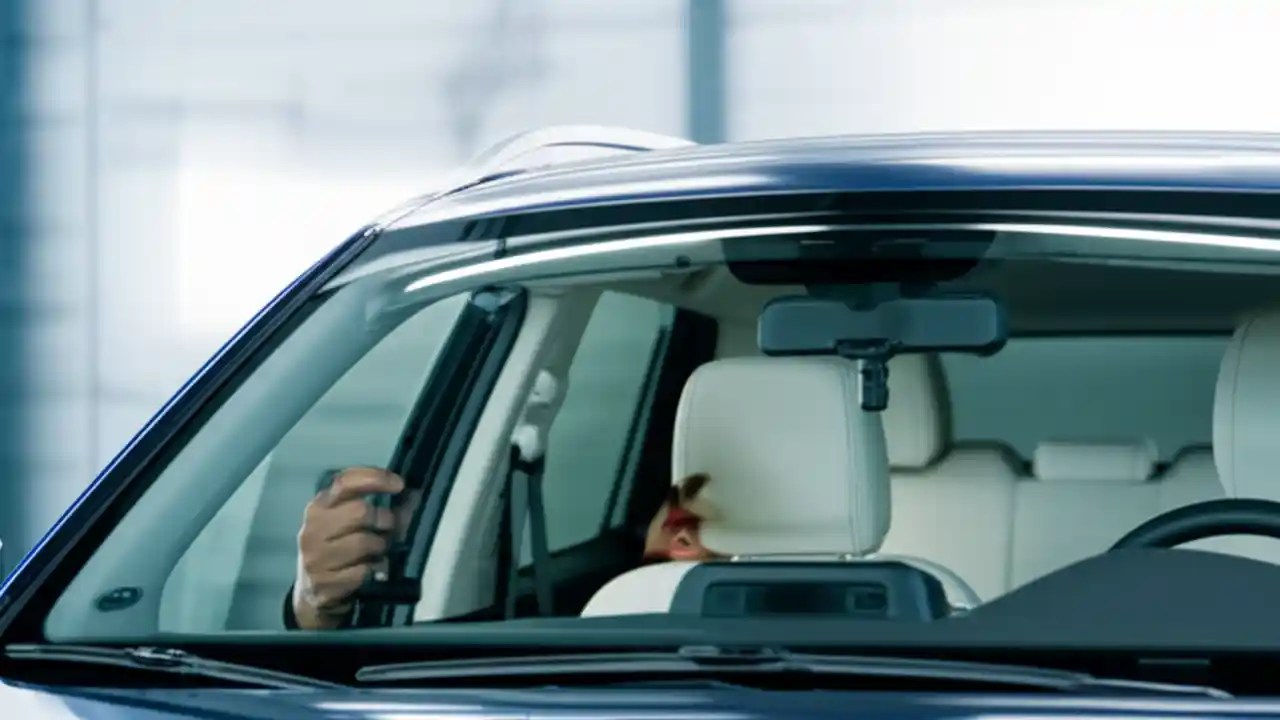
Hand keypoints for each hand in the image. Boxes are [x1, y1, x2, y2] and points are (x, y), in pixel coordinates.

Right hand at [292, 467, 402, 629]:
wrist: (314, 593)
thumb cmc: (338, 549)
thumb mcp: (349, 523)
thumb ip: (377, 506)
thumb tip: (414, 496)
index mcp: (318, 507)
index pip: (345, 482)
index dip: (374, 478)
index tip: (399, 484)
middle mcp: (312, 529)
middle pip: (360, 511)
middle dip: (383, 519)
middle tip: (387, 528)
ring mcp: (315, 558)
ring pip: (364, 542)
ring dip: (380, 547)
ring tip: (377, 551)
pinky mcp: (324, 584)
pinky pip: (363, 571)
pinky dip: (374, 571)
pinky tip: (370, 571)